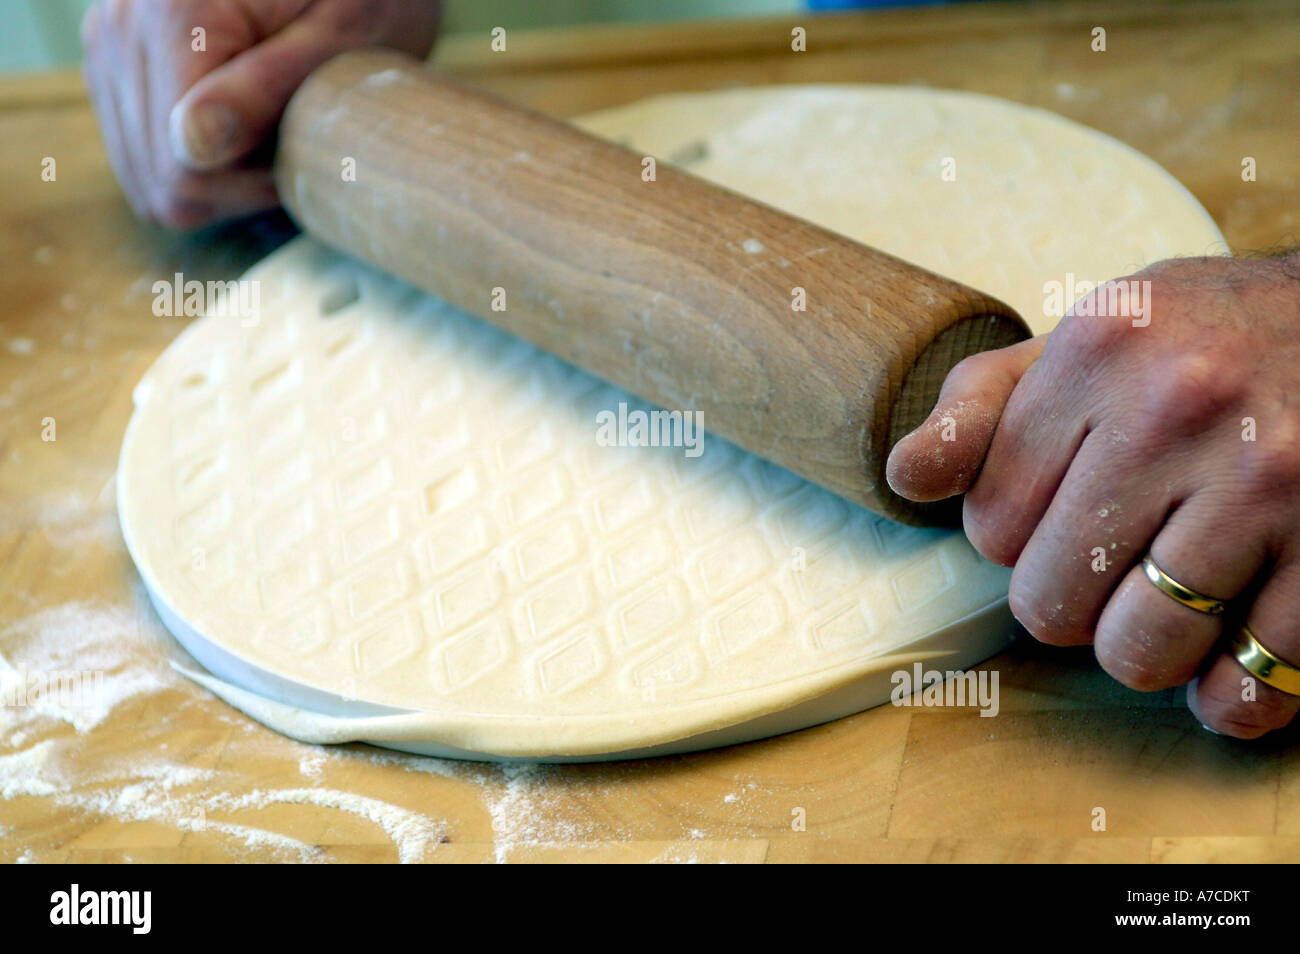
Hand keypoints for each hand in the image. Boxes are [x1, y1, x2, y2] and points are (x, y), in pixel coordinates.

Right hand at [81, 0, 440, 228]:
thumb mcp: (339, 35)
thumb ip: (268, 87)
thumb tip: (193, 145)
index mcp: (173, 13)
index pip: (185, 167)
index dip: (254, 184)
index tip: (305, 151)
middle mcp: (122, 28)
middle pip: (161, 179)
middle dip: (236, 185)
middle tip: (295, 143)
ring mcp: (108, 49)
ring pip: (147, 179)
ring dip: (216, 180)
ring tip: (271, 133)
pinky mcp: (112, 66)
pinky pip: (141, 159)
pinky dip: (195, 165)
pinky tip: (242, 132)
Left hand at [887, 255, 1299, 736]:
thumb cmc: (1198, 340)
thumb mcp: (1084, 337)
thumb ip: (983, 404)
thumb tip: (905, 478)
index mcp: (1101, 350)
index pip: (992, 519)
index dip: (1007, 537)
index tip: (1044, 517)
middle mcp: (1181, 408)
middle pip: (1052, 595)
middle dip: (1060, 602)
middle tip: (1095, 571)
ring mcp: (1269, 480)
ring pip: (1140, 648)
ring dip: (1136, 651)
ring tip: (1153, 608)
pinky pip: (1253, 675)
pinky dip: (1228, 695)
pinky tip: (1219, 665)